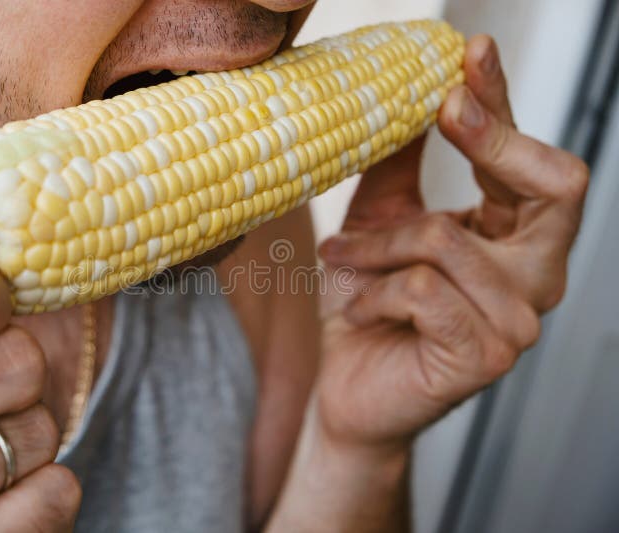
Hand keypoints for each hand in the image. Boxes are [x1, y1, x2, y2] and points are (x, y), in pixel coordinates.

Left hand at [315, 35, 587, 449]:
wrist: (346, 385)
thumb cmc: (367, 303)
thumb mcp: (378, 222)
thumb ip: (397, 166)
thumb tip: (401, 92)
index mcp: (516, 237)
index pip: (532, 160)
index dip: (505, 102)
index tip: (470, 51)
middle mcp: (536, 276)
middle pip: (554, 186)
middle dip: (490, 138)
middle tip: (440, 105)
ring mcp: (520, 320)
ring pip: (447, 238)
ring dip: (376, 246)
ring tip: (342, 260)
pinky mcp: (487, 355)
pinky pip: (424, 290)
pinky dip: (373, 291)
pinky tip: (358, 309)